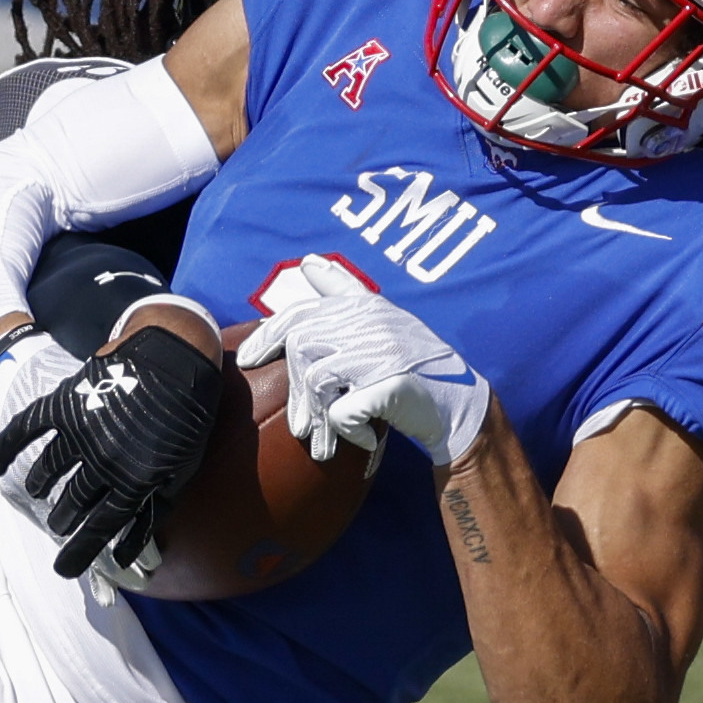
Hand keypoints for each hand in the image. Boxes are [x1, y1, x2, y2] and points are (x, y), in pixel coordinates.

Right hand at [0, 318, 228, 576]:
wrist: (174, 356)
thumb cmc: (185, 419)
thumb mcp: (181, 471)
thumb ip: (155, 510)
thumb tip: (127, 551)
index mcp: (135, 482)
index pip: (100, 528)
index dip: (80, 552)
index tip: (63, 570)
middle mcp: (103, 462)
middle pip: (73, 502)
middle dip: (64, 518)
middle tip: (60, 521)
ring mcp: (80, 432)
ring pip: (50, 471)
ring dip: (44, 486)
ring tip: (41, 492)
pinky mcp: (65, 404)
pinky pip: (27, 431)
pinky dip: (6, 449)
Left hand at [239, 284, 491, 467]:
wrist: (457, 404)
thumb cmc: (410, 367)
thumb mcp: (378, 321)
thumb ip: (342, 292)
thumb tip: (308, 260)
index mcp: (364, 306)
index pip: (301, 312)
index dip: (267, 336)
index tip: (245, 360)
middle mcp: (372, 320)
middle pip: (302, 347)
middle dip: (293, 391)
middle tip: (297, 424)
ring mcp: (383, 349)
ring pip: (316, 379)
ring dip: (314, 415)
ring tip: (321, 439)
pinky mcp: (392, 382)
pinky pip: (342, 410)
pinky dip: (346, 431)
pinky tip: (359, 441)